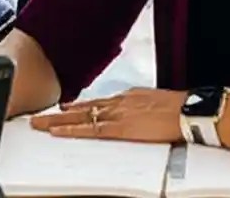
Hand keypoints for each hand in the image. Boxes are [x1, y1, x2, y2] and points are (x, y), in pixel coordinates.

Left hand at [30, 88, 187, 142]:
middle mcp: (119, 102)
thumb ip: (144, 109)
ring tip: (38, 123)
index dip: (79, 107)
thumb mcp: (158, 104)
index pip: (98, 102)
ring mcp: (117, 114)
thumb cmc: (182, 109)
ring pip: (80, 117)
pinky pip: (90, 130)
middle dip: (60, 112)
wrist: (191, 112)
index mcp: (129, 97)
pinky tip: (56, 132)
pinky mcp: (120, 128)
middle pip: (83, 107)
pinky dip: (71, 130)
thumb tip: (141, 114)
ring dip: (57, 120)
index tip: (65, 108)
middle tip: (40, 114)